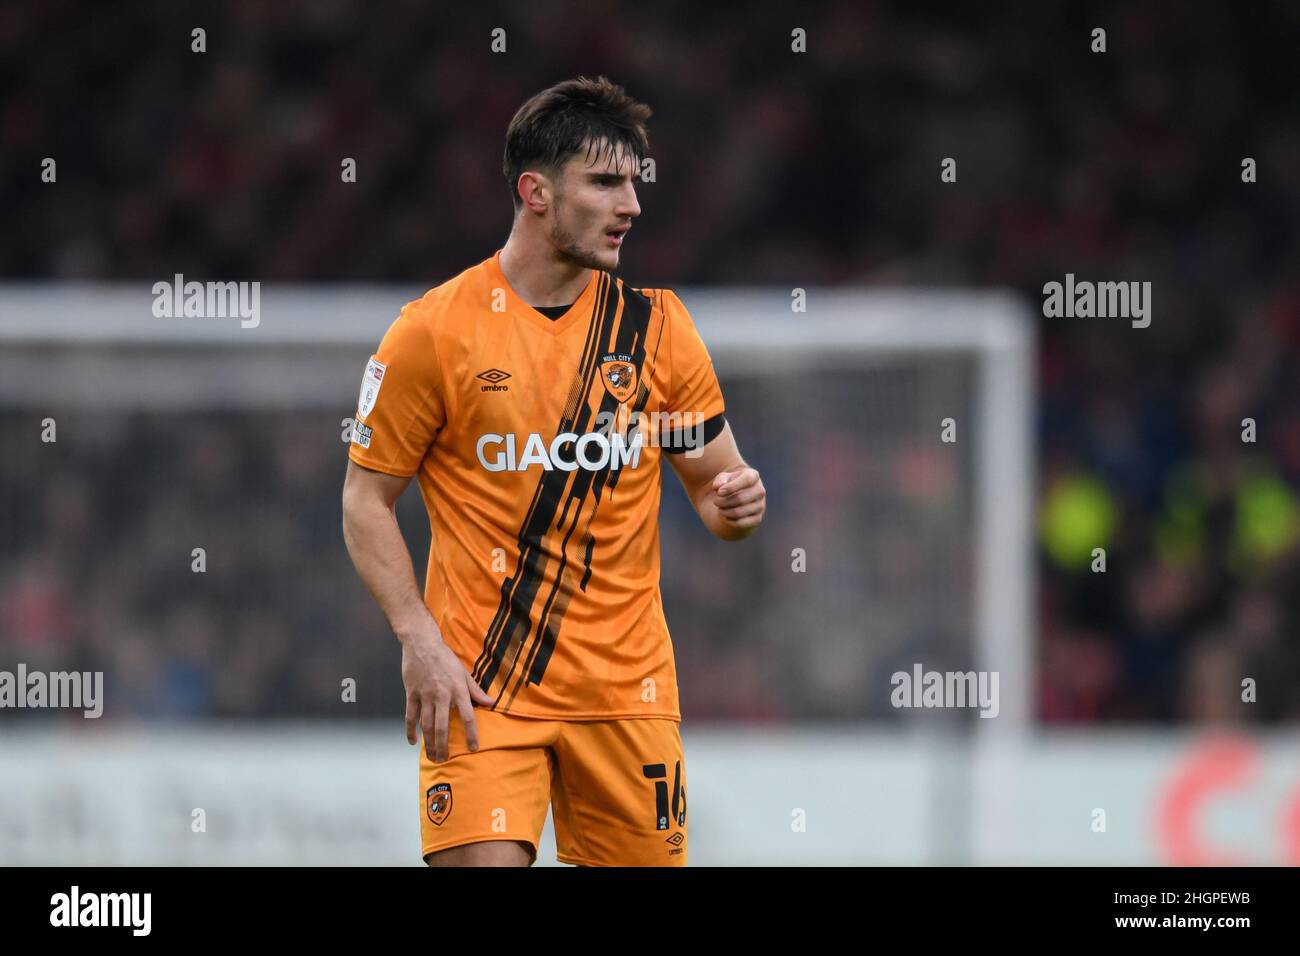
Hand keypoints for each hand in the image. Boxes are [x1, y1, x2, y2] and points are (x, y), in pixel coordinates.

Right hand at [400, 629, 494, 761]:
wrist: (422, 644)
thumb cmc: (445, 658)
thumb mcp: (464, 673)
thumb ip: (476, 690)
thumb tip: (490, 703)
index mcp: (458, 691)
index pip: (468, 717)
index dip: (471, 734)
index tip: (473, 748)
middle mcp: (442, 696)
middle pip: (443, 727)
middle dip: (444, 746)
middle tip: (444, 760)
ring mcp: (425, 696)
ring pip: (426, 725)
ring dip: (429, 743)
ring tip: (431, 756)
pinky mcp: (411, 694)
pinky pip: (410, 716)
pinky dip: (410, 730)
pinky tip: (413, 742)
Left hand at [711, 466, 765, 533]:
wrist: (740, 497)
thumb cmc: (731, 484)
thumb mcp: (724, 478)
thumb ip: (720, 479)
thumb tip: (718, 487)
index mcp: (753, 476)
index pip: (747, 480)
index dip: (731, 487)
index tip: (719, 492)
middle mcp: (760, 491)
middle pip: (741, 499)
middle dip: (723, 502)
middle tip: (715, 502)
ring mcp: (760, 506)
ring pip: (739, 512)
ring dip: (725, 512)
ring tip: (720, 509)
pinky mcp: (757, 519)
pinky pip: (742, 523)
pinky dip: (730, 521)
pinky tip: (726, 517)